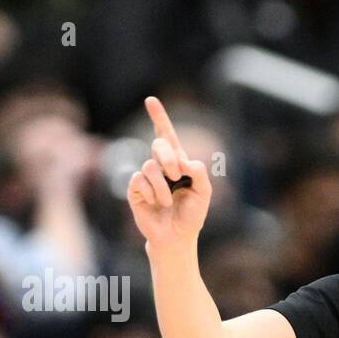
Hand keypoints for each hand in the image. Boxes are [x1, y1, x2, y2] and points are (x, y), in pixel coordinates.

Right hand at [127, 96, 211, 248]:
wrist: (177, 237)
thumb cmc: (191, 215)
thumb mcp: (203, 193)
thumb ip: (199, 172)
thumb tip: (183, 160)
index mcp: (178, 163)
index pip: (167, 136)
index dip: (159, 117)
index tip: (151, 100)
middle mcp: (160, 167)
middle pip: (159, 144)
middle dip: (168, 158)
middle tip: (176, 174)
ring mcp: (146, 177)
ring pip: (150, 166)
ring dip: (162, 186)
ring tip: (167, 201)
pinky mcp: (135, 189)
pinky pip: (140, 180)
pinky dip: (152, 193)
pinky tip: (155, 204)